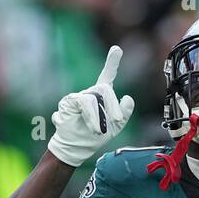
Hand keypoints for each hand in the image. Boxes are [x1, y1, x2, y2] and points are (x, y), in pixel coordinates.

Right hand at [47, 46, 135, 166]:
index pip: (107, 76)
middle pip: (105, 88)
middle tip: (117, 120)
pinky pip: (85, 103)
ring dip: (101, 116)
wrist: (76, 148)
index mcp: (101, 97)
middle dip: (113, 105)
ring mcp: (79, 96)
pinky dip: (92, 116)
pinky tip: (93, 128)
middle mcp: (90, 93)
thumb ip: (124, 113)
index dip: (112, 62)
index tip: (117, 49)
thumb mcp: (115, 126)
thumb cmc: (93, 137)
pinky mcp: (70, 101)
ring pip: (95, 97)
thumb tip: (128, 97)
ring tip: (99, 130)